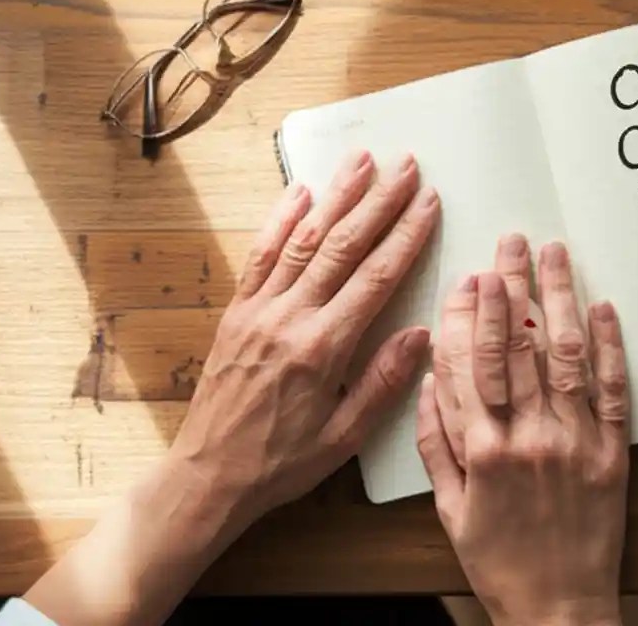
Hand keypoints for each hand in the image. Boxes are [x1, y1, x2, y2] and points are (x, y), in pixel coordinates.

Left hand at [171, 150, 439, 523]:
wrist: (208, 475)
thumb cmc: (280, 464)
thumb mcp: (344, 438)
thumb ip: (383, 383)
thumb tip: (420, 333)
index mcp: (321, 350)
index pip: (374, 278)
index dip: (405, 236)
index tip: (429, 203)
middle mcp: (288, 319)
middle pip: (341, 245)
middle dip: (378, 201)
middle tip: (406, 166)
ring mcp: (257, 310)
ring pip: (303, 239)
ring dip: (336, 196)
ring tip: (362, 161)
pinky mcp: (237, 312)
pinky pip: (261, 255)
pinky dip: (282, 219)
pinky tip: (302, 191)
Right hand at [418, 237, 629, 625]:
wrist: (559, 607)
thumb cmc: (499, 562)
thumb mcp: (449, 510)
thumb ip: (437, 444)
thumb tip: (429, 383)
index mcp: (483, 450)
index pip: (471, 363)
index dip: (469, 314)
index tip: (470, 275)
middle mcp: (528, 436)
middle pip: (517, 347)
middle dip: (513, 288)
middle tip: (511, 242)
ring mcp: (575, 441)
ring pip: (565, 355)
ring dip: (560, 299)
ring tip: (556, 254)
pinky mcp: (612, 453)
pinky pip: (612, 389)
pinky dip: (609, 346)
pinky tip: (601, 308)